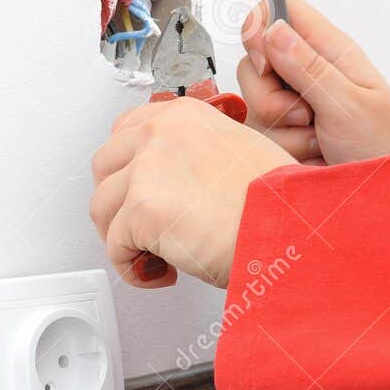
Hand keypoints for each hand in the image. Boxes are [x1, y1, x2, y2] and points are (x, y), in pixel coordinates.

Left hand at [90, 97, 294, 288]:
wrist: (287, 229)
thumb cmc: (276, 202)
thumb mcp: (238, 153)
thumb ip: (197, 155)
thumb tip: (177, 183)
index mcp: (183, 116)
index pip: (125, 131)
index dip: (126, 169)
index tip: (135, 190)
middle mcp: (160, 134)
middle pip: (104, 166)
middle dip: (116, 202)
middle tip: (139, 228)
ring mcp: (146, 169)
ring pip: (102, 207)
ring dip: (122, 237)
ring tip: (154, 255)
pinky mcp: (141, 209)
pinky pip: (115, 247)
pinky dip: (133, 268)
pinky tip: (163, 273)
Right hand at [235, 0, 389, 164]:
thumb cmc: (386, 143)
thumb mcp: (348, 103)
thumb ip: (308, 67)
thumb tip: (273, 29)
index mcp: (329, 50)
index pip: (279, 10)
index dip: (259, 27)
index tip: (265, 62)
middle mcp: (308, 71)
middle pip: (254, 63)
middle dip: (269, 95)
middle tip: (306, 115)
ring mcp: (294, 102)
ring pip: (255, 103)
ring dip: (282, 129)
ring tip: (318, 139)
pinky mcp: (286, 132)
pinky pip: (261, 134)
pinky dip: (283, 149)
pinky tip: (312, 153)